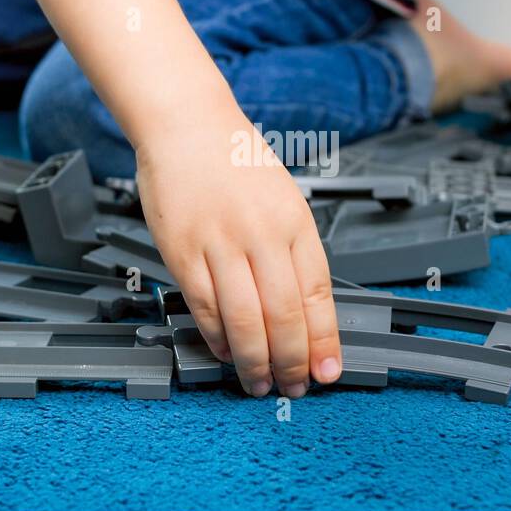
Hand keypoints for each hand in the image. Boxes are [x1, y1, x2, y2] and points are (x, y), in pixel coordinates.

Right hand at [133, 106, 342, 397]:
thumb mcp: (284, 199)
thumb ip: (293, 251)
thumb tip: (305, 311)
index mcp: (294, 222)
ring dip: (254, 361)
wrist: (187, 125)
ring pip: (244, 320)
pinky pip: (204, 306)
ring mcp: (220, 244)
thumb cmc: (235, 159)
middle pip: (283, 315)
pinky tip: (225, 351)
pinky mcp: (183, 250)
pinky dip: (217, 336)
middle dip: (292, 361)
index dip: (324, 340)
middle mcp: (261, 235)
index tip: (328, 370)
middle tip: (293, 385)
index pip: (318, 294)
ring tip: (259, 381)